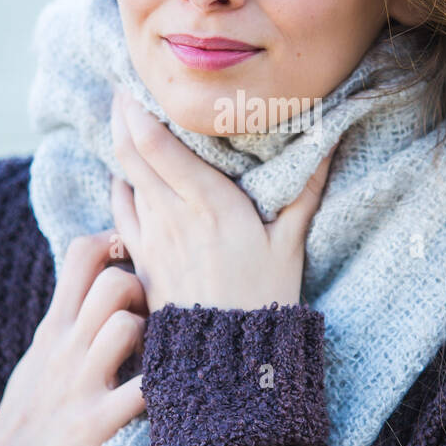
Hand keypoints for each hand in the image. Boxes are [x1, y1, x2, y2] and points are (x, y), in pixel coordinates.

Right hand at [0, 230, 147, 445]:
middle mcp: (67, 348)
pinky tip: (167, 396)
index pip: (82, 253)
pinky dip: (163, 388)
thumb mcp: (41, 353)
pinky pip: (142, 391)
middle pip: (115, 281)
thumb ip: (69, 313)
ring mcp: (81, 386)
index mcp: (55, 327)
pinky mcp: (97, 426)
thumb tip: (107, 270)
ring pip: (128, 326)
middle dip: (145, 292)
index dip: (116, 243)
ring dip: (154, 338)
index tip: (133, 263)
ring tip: (156, 360)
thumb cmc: (30, 413)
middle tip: (153, 322)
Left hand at [110, 85, 335, 312]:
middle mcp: (172, 216)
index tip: (136, 82)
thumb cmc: (265, 299)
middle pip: (131, 153)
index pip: (157, 145)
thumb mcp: (290, 244)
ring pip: (124, 178)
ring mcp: (151, 239)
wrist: (226, 362)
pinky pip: (119, 213)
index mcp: (209, 204)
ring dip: (120, 148)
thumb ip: (304, 189)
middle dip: (122, 117)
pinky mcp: (142, 260)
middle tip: (124, 89)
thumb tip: (326, 140)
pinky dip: (120, 186)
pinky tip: (125, 175)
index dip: (138, 110)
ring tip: (122, 122)